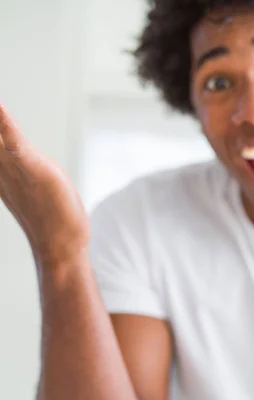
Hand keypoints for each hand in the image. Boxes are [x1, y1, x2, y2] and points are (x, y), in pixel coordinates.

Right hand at [0, 102, 88, 266]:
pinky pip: (16, 144)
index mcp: (1, 170)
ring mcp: (15, 169)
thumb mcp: (31, 190)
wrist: (61, 247)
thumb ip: (21, 170)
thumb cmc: (51, 221)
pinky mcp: (35, 170)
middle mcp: (1, 167)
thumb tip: (18, 158)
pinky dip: (6, 124)